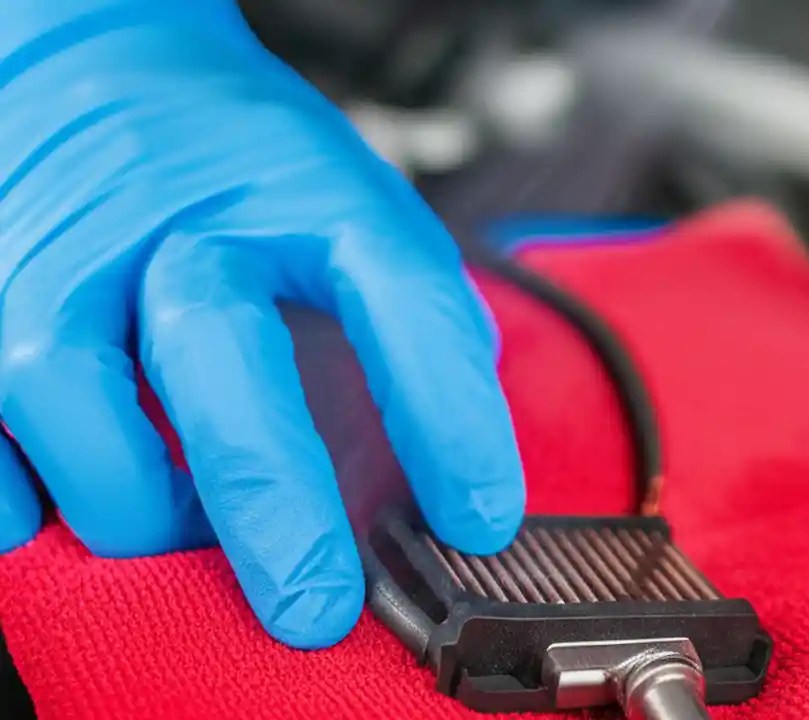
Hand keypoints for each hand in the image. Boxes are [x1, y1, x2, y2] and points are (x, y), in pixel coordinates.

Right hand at [0, 0, 524, 648]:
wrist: (93, 68)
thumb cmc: (238, 164)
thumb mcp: (351, 209)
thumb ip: (415, 325)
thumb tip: (460, 467)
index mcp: (305, 188)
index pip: (400, 298)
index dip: (450, 421)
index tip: (480, 520)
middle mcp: (176, 222)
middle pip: (223, 366)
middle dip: (276, 510)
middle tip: (318, 608)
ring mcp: (56, 259)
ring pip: (78, 421)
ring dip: (144, 511)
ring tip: (187, 517)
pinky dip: (35, 504)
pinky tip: (85, 492)